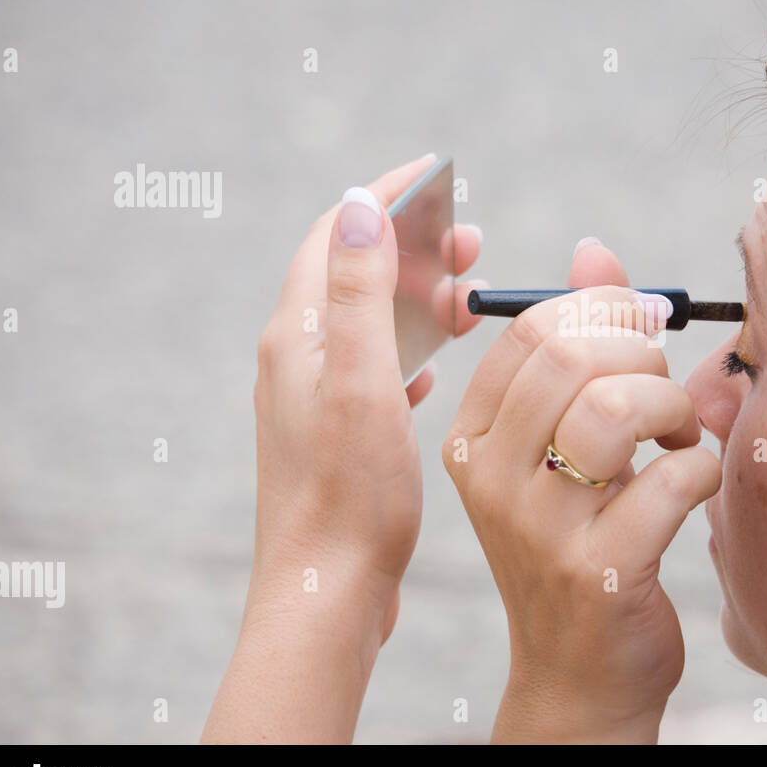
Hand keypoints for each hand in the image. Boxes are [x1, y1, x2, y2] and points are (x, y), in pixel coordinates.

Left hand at [203, 154, 485, 741]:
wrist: (328, 592)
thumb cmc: (350, 493)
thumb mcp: (361, 381)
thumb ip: (359, 291)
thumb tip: (358, 205)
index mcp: (299, 336)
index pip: (337, 233)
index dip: (385, 195)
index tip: (438, 174)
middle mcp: (296, 359)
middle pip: (352, 272)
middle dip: (410, 244)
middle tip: (470, 246)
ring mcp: (311, 399)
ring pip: (366, 322)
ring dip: (413, 297)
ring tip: (465, 301)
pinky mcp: (333, 436)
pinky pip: (372, 369)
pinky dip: (406, 349)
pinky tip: (433, 369)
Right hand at [444, 238, 720, 742]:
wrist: (579, 676)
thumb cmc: (578, 544)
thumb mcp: (561, 445)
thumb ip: (580, 346)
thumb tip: (595, 252)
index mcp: (471, 436)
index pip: (534, 327)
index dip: (607, 312)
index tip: (645, 331)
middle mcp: (490, 478)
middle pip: (575, 355)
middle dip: (647, 357)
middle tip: (668, 391)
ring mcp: (539, 529)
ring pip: (619, 406)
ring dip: (676, 407)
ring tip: (681, 437)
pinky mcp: (599, 572)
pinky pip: (674, 478)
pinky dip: (704, 469)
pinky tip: (694, 486)